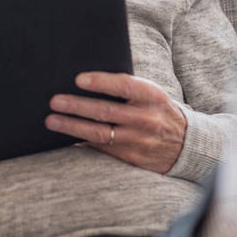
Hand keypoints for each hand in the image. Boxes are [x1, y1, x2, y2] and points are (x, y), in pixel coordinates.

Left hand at [46, 72, 187, 173]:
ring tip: (52, 120)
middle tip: (55, 101)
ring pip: (99, 133)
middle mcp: (145, 118)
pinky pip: (101, 149)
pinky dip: (82, 142)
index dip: (101, 82)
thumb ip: (128, 88)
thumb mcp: (152, 95)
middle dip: (77, 106)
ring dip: (72, 126)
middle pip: (105, 111)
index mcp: (152, 96)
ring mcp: (138, 140)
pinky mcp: (131, 157)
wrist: (184, 144)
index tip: (79, 79)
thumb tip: (88, 81)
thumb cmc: (158, 111)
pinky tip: (65, 139)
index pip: (124, 86)